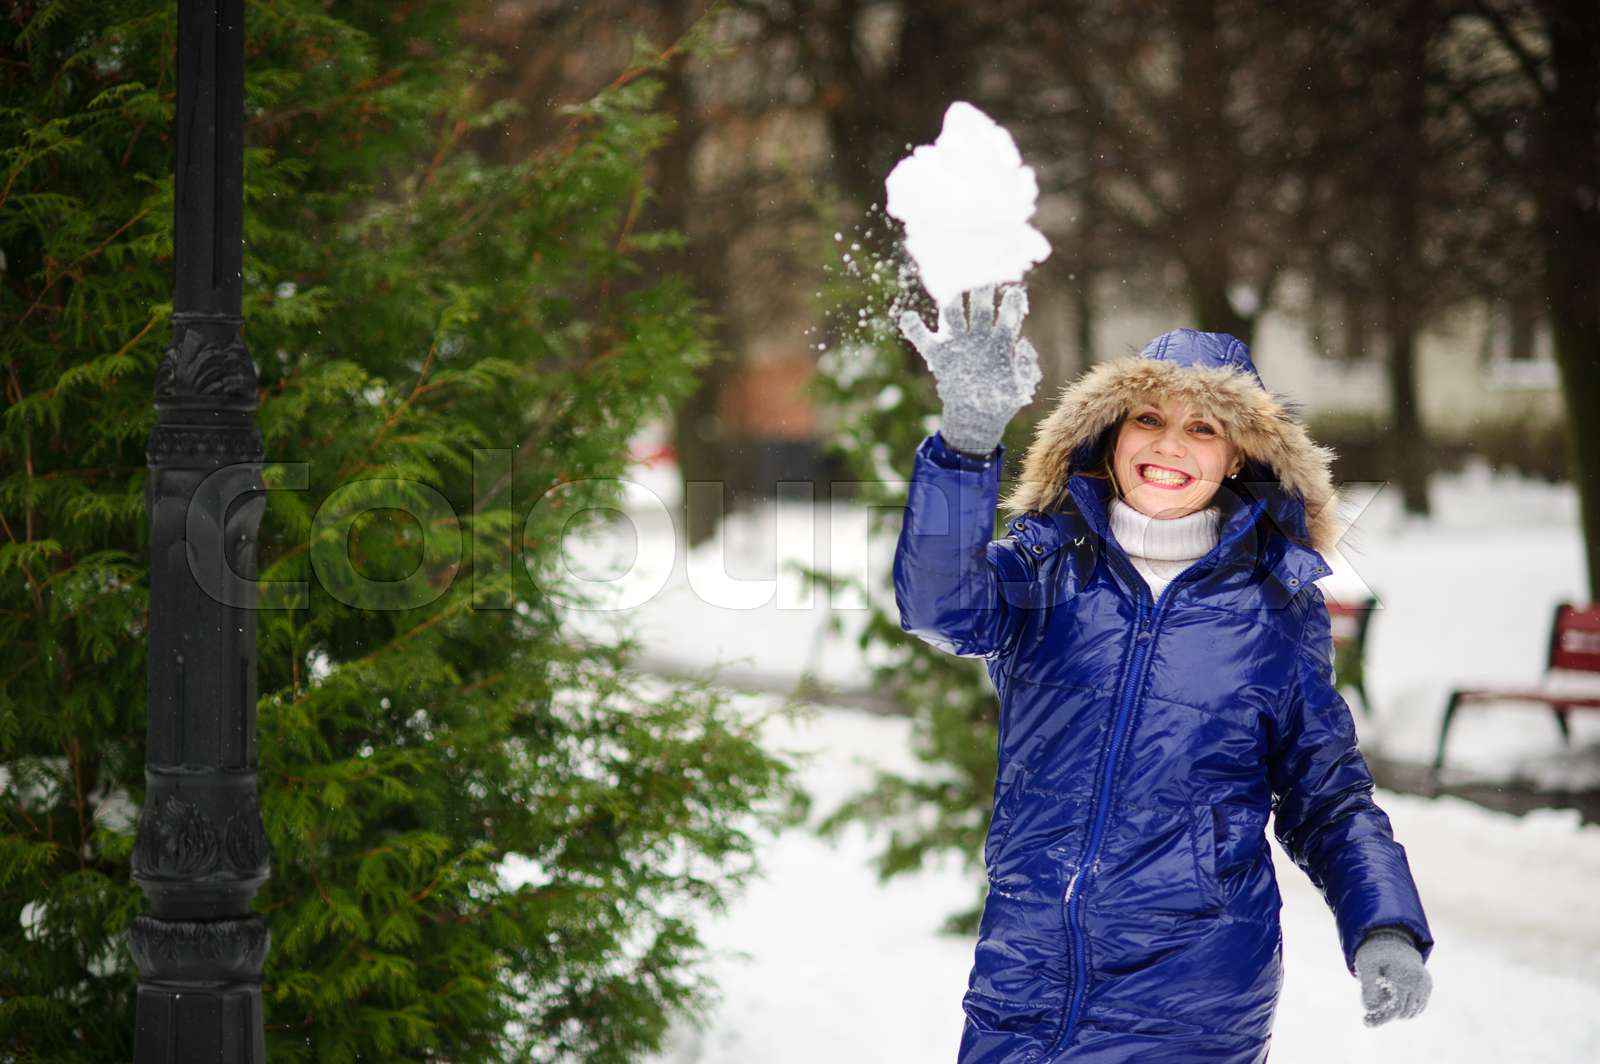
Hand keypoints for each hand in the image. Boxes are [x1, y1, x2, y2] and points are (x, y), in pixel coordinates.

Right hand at [896, 283, 1041, 456]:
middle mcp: (979, 335)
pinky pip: (923, 339)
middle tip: (984, 272)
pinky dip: (914, 328)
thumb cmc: (1001, 401)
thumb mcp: (1018, 389)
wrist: (976, 417)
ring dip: (951, 299)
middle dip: (982, 289)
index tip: (1016, 291)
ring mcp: (958, 342)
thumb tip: (1022, 346)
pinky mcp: (940, 355)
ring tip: (948, 287)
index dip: (1012, 304)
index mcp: (1000, 341)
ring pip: (953, 314)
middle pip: (980, 306)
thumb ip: (1023, 369)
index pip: (1008, 317)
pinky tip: (908, 317)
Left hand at [1354, 928, 1430, 1026]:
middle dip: (1386, 1015)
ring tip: (1382, 1000)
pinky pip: (1419, 1006)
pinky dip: (1407, 1008)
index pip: (1395, 1007)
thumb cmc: (1376, 954)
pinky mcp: (1428, 985)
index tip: (1366, 1021)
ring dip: (1397, 1012)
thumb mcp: (1365, 965)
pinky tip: (1394, 999)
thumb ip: (1367, 987)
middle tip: (1370, 1013)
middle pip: (1403, 1012)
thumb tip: (1371, 1010)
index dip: (1381, 1018)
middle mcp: (1417, 980)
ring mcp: (1424, 983)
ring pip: (1412, 1011)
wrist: (1393, 940)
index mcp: (1402, 975)